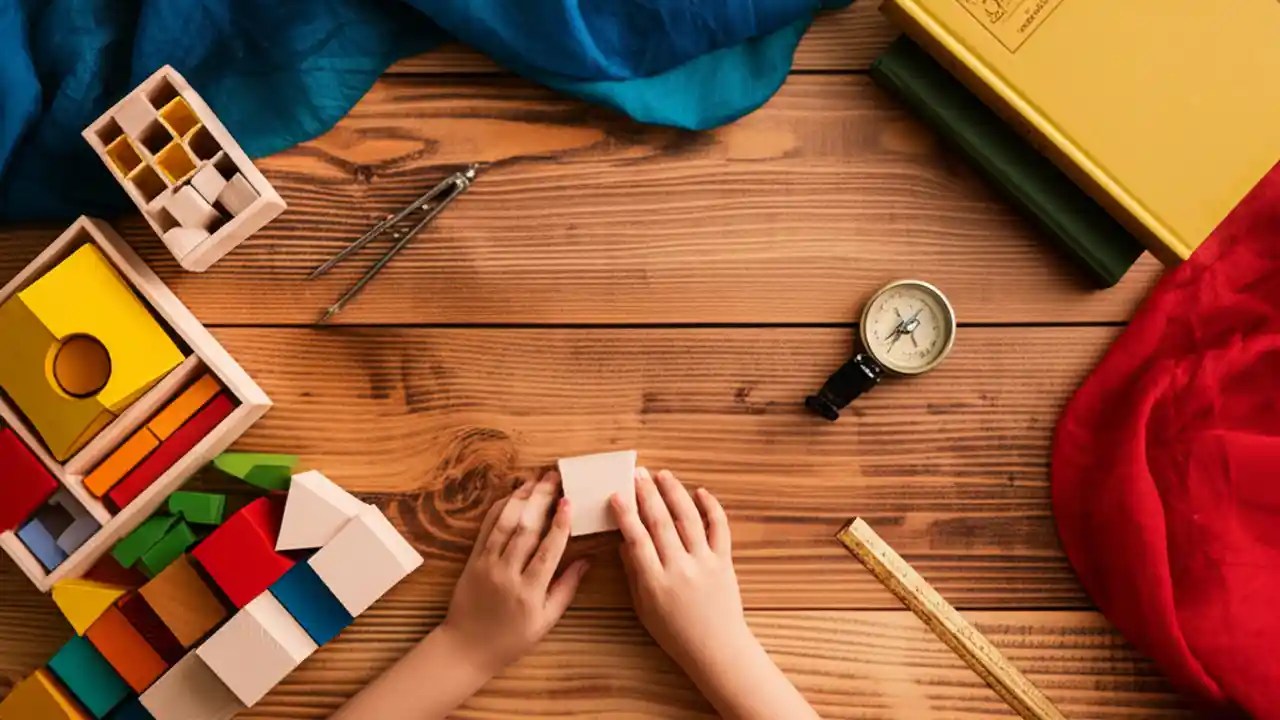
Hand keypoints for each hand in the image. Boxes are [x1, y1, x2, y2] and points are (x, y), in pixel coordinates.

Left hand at [440, 472, 589, 674]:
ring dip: (521, 498)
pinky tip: (512, 496)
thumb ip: (566, 588)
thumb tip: (587, 561)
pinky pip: (486, 529)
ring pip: (505, 524)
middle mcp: (507, 574)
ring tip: (535, 479)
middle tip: (554, 477)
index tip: (569, 501)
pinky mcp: (472, 560)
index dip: (559, 524)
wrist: (466, 646)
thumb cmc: (511, 638)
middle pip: (526, 529)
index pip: (548, 550)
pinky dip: (499, 509)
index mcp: (529, 591)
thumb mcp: (546, 621)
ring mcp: (487, 565)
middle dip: (542, 499)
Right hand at [611, 468, 751, 670]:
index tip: (616, 495)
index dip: (626, 515)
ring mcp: (704, 563)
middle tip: (637, 474)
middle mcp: (680, 569)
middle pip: (661, 522)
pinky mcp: (724, 561)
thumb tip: (624, 541)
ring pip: (688, 518)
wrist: (716, 648)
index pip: (637, 539)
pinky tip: (700, 492)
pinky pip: (719, 528)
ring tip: (662, 475)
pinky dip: (712, 507)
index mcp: (655, 582)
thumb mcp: (644, 607)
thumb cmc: (675, 632)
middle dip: (647, 494)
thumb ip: (634, 572)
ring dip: (674, 492)